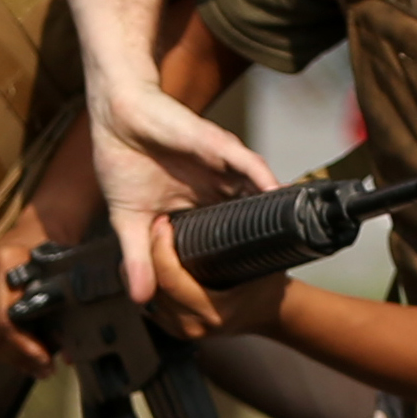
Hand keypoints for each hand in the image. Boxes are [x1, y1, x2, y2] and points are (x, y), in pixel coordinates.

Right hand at [0, 203, 57, 372]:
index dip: (24, 348)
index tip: (45, 363)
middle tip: (41, 370)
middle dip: (16, 356)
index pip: (4, 319)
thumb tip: (67, 357)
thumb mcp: (65, 280)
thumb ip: (65, 316)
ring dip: (4, 355)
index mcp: (6, 260)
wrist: (40, 225)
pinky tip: (13, 353)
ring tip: (30, 366)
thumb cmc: (57, 252)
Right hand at [89, 80, 275, 304]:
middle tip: (287, 270)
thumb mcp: (129, 221)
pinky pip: (250, 164)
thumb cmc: (123, 162)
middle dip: (270, 236)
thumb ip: (140, 257)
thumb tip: (140, 298)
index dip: (240, 254)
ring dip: (279, 211)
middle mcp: (216, 186)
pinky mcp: (218, 146)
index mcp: (198, 204)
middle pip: (252, 214)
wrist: (115, 119)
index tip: (254, 287)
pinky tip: (281, 196)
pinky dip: (266, 180)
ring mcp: (220, 168)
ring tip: (302, 234)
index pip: (228, 233)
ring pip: (259, 191)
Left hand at [142, 217, 287, 342]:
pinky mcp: (174, 330)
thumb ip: (251, 240)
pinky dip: (149, 281)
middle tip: (154, 226)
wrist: (269, 314)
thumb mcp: (263, 263)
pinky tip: (152, 260)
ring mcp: (182, 331)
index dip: (161, 248)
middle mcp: (194, 325)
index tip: (164, 224)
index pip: (171, 279)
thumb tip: (250, 204)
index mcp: (214, 311)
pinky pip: (151, 304)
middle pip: (154, 287)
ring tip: (151, 238)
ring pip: (148, 296)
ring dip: (145, 267)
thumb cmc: (267, 287)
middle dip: (149, 253)